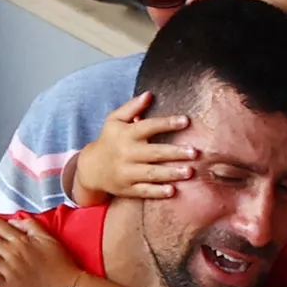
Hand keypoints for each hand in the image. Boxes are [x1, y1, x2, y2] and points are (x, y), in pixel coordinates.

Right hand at [74, 92, 196, 200]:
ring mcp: (127, 173)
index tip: (186, 121)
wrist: (91, 169)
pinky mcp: (128, 189)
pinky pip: (144, 191)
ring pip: (151, 173)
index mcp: (126, 134)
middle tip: (195, 152)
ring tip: (190, 172)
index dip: (167, 123)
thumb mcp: (114, 120)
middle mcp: (127, 153)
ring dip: (171, 173)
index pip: (149, 127)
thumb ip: (132, 108)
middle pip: (154, 152)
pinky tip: (172, 191)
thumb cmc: (109, 140)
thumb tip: (149, 94)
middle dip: (175, 153)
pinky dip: (157, 192)